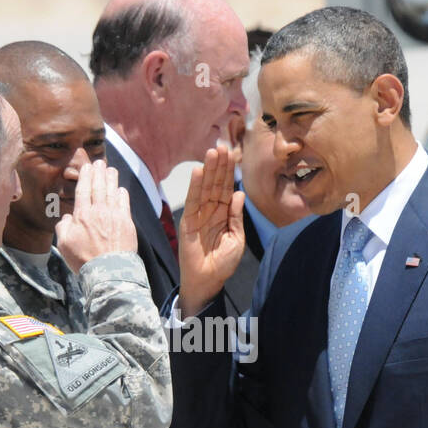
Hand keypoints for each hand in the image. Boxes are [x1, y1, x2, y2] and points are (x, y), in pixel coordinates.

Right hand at [55, 160, 136, 272]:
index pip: (83, 189)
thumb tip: (68, 217)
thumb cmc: (84, 260)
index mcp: (82, 215)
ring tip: (110, 169)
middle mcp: (99, 211)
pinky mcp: (127, 224)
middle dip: (98, 172)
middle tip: (99, 162)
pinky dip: (123, 195)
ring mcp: (115, 216)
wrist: (108, 272)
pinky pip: (125, 204)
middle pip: (99, 187)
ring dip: (111, 179)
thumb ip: (63, 226)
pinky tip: (121, 189)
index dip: (85, 176)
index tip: (87, 167)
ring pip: (113, 192)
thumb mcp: (64, 244)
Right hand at [178, 147, 245, 317]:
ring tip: (212, 152)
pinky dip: (194, 186)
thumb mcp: (236, 238)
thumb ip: (235, 216)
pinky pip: (192, 201)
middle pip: (215, 184)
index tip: (234, 154)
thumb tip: (239, 193)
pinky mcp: (188, 222)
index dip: (229, 172)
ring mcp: (198, 215)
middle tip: (223, 146)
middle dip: (219, 165)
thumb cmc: (223, 263)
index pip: (226, 188)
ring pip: (204, 188)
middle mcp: (210, 211)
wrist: (208, 281)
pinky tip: (198, 171)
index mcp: (223, 214)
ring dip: (208, 170)